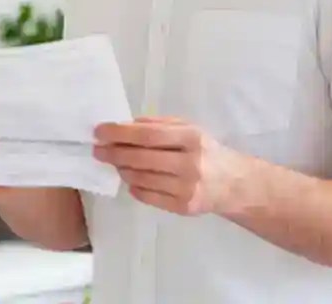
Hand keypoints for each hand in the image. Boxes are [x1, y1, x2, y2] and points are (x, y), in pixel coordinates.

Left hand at [93, 116, 243, 216]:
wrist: (234, 184)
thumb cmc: (206, 151)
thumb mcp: (189, 129)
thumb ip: (158, 124)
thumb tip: (124, 124)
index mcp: (192, 138)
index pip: (148, 134)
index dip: (120, 133)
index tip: (100, 131)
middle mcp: (190, 163)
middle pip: (141, 158)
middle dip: (114, 153)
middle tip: (98, 150)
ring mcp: (187, 188)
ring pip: (141, 178)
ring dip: (123, 170)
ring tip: (117, 163)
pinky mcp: (183, 208)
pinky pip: (148, 196)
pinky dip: (134, 187)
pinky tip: (132, 179)